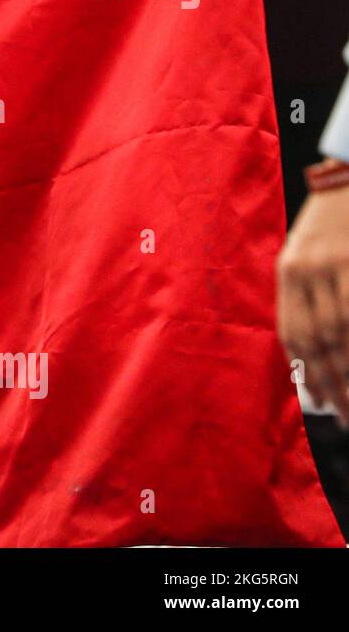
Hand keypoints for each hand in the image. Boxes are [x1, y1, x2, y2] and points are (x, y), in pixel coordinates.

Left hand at [277, 181, 348, 424]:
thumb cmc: (336, 217)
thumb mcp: (309, 250)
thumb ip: (309, 290)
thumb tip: (319, 346)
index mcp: (288, 270)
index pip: (292, 331)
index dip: (306, 370)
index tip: (320, 399)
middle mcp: (306, 269)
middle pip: (316, 339)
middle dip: (331, 382)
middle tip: (345, 414)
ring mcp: (334, 265)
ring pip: (341, 332)